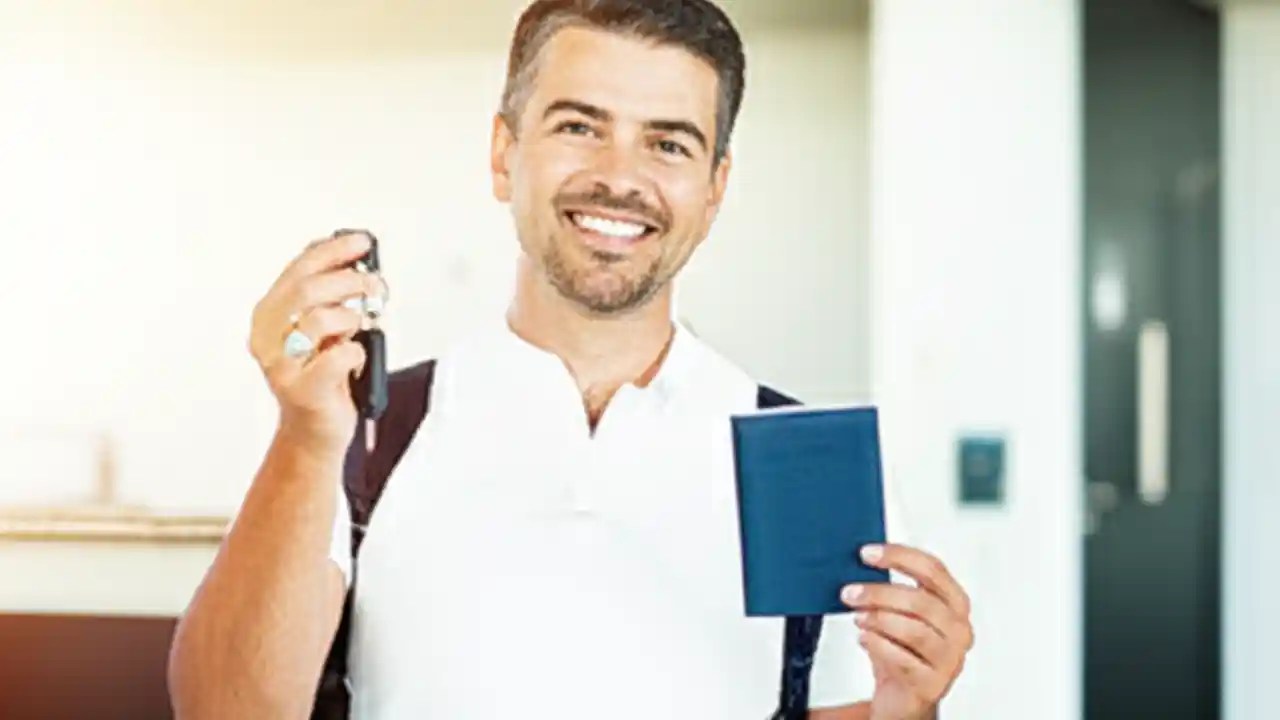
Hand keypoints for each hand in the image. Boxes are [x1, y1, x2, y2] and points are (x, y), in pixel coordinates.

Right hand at [247, 232, 386, 455]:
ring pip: (320, 319)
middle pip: (307, 289)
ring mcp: (281, 366)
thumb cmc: (322, 377)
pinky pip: (339, 357)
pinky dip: (357, 353)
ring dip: (352, 318)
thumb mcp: (321, 329)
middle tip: (375, 285)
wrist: (314, 431)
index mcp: (268, 315)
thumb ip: (328, 297)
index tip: (361, 241)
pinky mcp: (303, 391)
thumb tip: (356, 258)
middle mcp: (266, 338)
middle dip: (350, 280)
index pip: (298, 269)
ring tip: (358, 329)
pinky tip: (355, 360)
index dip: (332, 251)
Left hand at [841, 544, 972, 719]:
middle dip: (879, 593)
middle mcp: (959, 630)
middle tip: (850, 593)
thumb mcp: (902, 615)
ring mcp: (949, 660)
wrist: (904, 698)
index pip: (932, 570)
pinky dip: (878, 645)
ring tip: (857, 617)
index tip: (867, 553)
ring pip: (913, 630)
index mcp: (955, 603)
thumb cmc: (904, 650)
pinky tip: (864, 638)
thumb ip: (891, 590)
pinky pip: (903, 660)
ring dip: (878, 619)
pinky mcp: (932, 684)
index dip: (899, 556)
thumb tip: (861, 563)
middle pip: (920, 601)